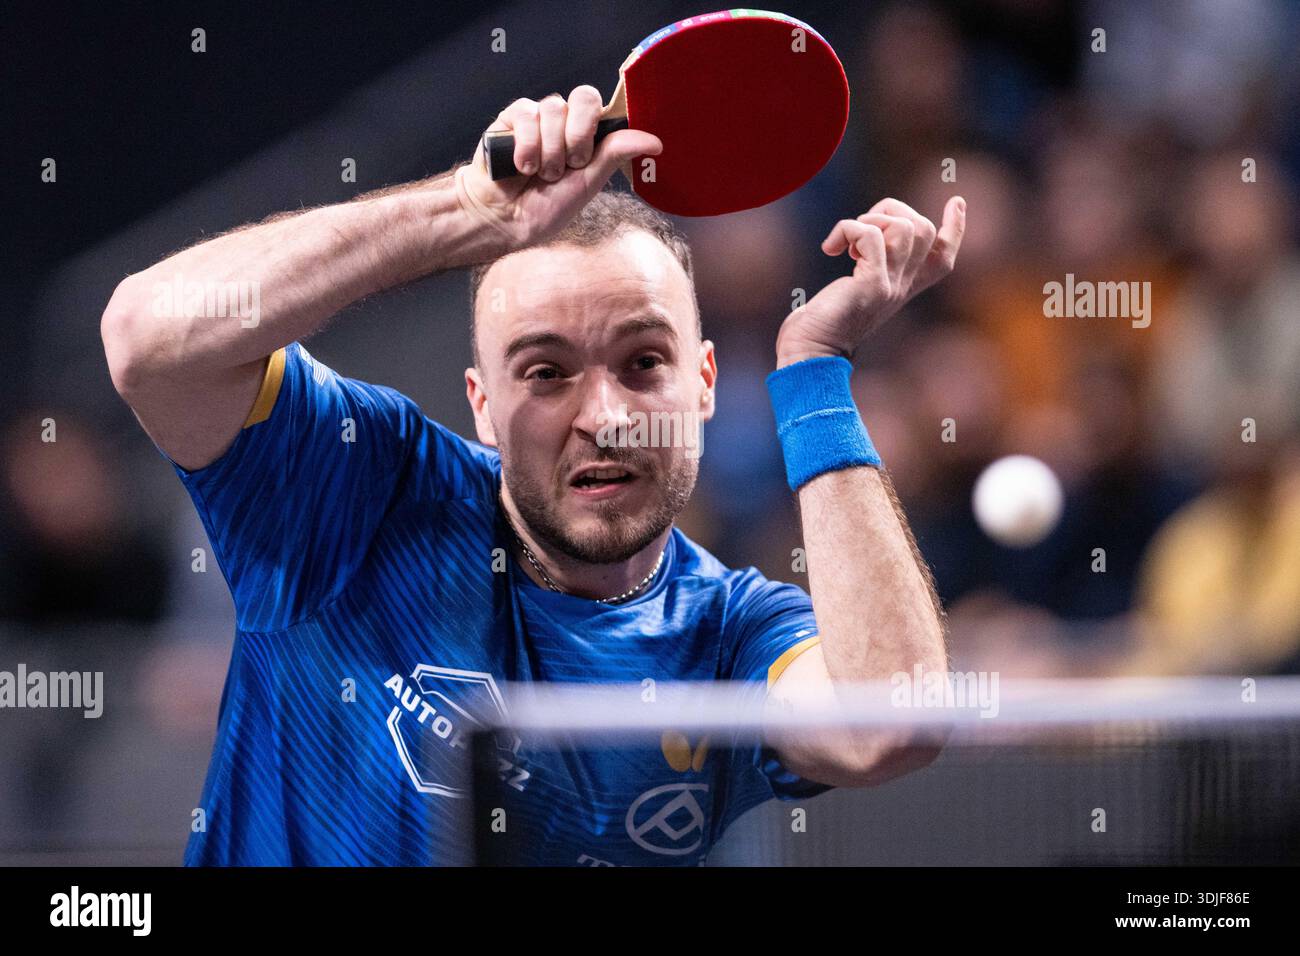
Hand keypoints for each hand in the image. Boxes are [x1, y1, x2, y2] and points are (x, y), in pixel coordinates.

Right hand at [455, 87, 662, 252]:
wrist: (504, 220)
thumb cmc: (545, 207)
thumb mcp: (589, 182)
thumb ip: (616, 153)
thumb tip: (656, 141)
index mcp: (584, 134)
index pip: (600, 105)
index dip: (595, 126)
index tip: (585, 157)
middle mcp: (562, 122)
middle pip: (583, 98)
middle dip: (577, 137)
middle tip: (568, 166)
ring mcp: (536, 118)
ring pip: (553, 109)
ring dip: (550, 151)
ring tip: (539, 174)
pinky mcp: (509, 119)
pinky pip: (526, 114)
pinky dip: (526, 146)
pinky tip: (521, 166)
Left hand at [775, 197, 965, 365]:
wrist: (809, 353)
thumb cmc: (821, 323)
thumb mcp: (855, 289)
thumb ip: (870, 265)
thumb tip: (866, 232)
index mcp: (903, 288)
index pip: (943, 258)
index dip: (955, 228)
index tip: (957, 201)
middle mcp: (902, 287)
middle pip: (924, 230)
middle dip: (891, 210)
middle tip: (859, 227)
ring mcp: (890, 286)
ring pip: (904, 227)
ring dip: (871, 218)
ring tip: (846, 240)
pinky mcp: (872, 285)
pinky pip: (871, 235)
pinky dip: (848, 229)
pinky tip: (830, 248)